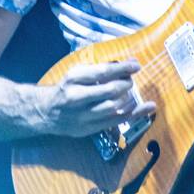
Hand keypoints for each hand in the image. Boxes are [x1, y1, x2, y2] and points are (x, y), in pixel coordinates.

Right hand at [37, 60, 155, 137]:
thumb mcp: (77, 73)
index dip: (122, 68)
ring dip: (129, 99)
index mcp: (73, 79)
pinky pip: (115, 122)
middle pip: (109, 91)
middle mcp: (76, 97)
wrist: (46, 112)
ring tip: (132, 93)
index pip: (102, 72)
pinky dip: (134, 114)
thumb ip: (100, 69)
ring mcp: (82, 115)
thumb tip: (128, 64)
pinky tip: (147, 108)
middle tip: (130, 81)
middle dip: (125, 84)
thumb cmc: (66, 88)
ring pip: (114, 108)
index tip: (135, 65)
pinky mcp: (88, 129)